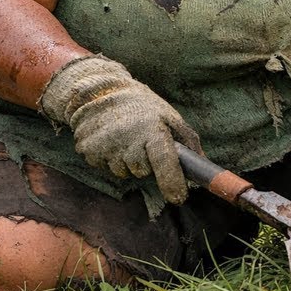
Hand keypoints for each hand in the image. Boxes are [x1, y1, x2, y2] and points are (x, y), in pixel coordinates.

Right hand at [39, 56, 199, 204]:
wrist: (101, 92)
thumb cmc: (142, 107)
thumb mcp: (169, 117)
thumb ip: (188, 141)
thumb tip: (202, 165)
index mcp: (152, 130)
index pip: (164, 161)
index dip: (172, 182)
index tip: (179, 198)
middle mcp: (128, 139)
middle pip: (142, 172)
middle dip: (145, 163)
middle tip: (142, 143)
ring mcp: (106, 146)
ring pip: (123, 172)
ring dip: (126, 161)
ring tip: (125, 138)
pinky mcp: (88, 151)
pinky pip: (104, 167)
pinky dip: (109, 158)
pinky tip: (110, 139)